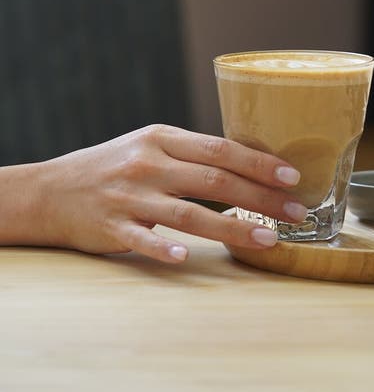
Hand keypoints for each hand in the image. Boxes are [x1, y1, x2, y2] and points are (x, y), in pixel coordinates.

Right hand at [27, 125, 306, 263]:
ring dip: (232, 228)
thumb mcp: (151, 144)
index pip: (220, 149)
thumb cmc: (115, 166)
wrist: (53, 189)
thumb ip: (192, 153)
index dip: (259, 163)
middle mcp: (149, 163)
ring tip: (267, 239)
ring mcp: (130, 195)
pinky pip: (142, 239)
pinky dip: (163, 248)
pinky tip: (184, 258)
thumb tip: (249, 162)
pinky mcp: (111, 226)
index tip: (292, 176)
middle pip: (214, 180)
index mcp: (163, 138)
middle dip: (260, 196)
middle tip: (295, 212)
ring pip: (188, 214)